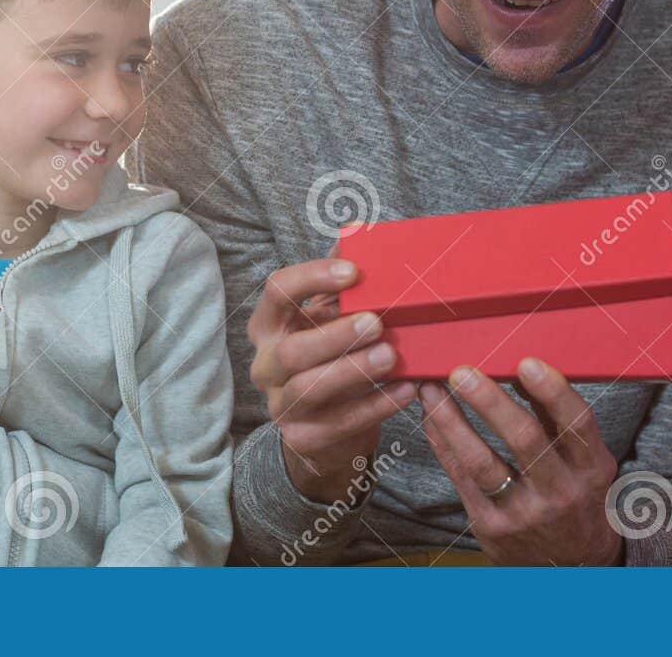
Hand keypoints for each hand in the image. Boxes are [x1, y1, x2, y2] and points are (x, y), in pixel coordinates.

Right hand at [246, 252, 415, 502]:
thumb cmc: (331, 355)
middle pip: (292, 351)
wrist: (327, 424)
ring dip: (353, 371)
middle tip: (377, 322)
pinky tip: (405, 390)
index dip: (312, 279)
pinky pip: (337, 424)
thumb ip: (339, 280)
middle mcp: (266, 365)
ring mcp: (279, 404)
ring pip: (309, 389)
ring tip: (391, 356)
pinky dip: (374, 407)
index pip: (277, 292)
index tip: (354, 272)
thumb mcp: (331, 315)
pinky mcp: (301, 437)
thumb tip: (357, 233)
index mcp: (269, 325)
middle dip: (336, 336)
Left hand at [420, 357, 623, 564]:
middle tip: (461, 371)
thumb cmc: (576, 494)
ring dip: (451, 422)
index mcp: (590, 468)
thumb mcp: (586, 460)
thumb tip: (522, 368)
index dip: (553, 391)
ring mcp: (523, 513)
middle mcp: (560, 491)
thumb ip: (557, 418)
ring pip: (482, 462)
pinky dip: (442, 444)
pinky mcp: (490, 526)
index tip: (526, 362)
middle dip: (489, 402)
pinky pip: (460, 479)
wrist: (570, 564)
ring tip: (431, 391)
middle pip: (524, 439)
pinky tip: (430, 417)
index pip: (576, 424)